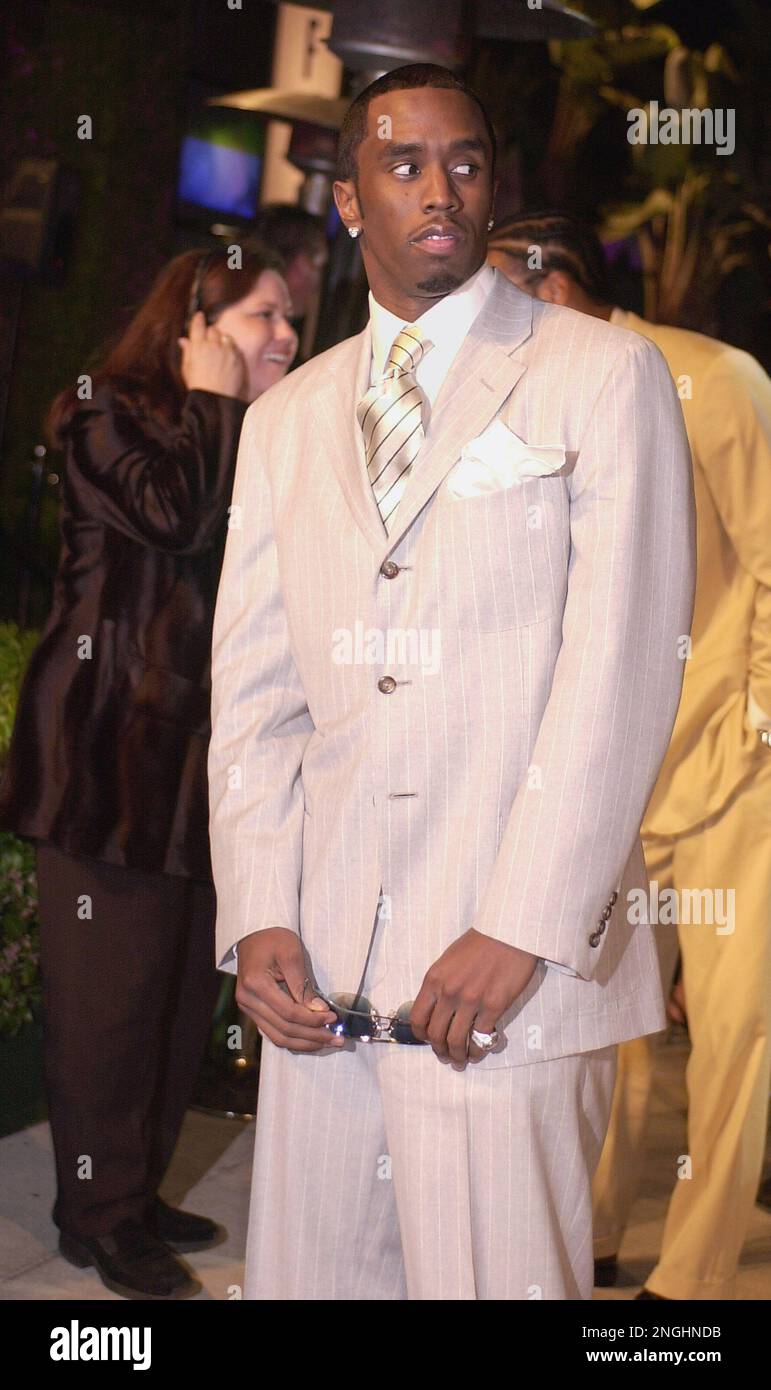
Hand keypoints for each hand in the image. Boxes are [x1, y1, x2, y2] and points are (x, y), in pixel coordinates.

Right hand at [177, 309, 248, 400]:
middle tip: (209, 342)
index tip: (199, 316)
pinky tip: (227, 358)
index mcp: (198, 346)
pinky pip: (235, 347)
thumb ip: (187, 352)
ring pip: (225, 337)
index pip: (198, 325)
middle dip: (210, 333)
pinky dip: (231, 350)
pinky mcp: (238, 358)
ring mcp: (227, 351)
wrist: (216, 399)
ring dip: (222, 340)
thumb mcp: (187, 369)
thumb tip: (183, 340)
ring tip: (219, 350)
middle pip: (213, 330)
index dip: (198, 319)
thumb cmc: (199, 386)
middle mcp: (213, 345)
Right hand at [235, 927, 343, 1052]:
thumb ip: (303, 984)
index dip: (312, 1019)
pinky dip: (293, 1039)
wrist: (253, 935)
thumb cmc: (273, 939)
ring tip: (328, 1043)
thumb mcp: (292, 953)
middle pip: (283, 1029)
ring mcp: (248, 1008)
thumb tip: (320, 1011)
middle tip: (337, 1039)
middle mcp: (248, 1000)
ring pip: (277, 1037)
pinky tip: (311, 1040)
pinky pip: (273, 1032)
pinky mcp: (252, 1011)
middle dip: (313, 1036)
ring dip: (304, 1043)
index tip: (333, 1018)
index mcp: (256, 984)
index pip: (288, 1012)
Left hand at [410, 929, 538, 1069]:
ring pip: (456, 1041)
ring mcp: (471, 1001)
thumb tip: (439, 1009)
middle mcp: (448, 993)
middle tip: (446, 1057)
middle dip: (440, 1051)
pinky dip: (478, 1051)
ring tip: (461, 1061)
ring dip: (457, 1056)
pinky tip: (479, 1053)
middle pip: (436, 1035)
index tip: (430, 1040)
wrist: (507, 932)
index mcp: (434, 980)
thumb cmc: (480, 942)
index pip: (418, 1019)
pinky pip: (481, 1038)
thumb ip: (441, 984)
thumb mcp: (449, 959)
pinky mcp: (493, 1006)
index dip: (422, 1036)